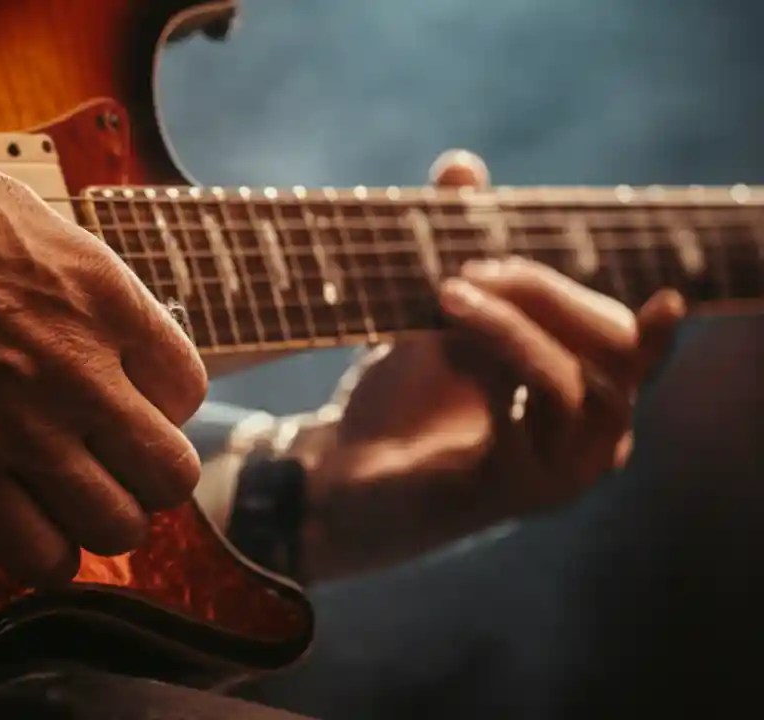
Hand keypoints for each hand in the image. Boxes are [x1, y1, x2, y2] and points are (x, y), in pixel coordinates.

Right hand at [0, 52, 206, 585]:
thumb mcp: (33, 224)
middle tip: (106, 466)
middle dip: (143, 478)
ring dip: (98, 522)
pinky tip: (25, 530)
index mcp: (106, 297)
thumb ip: (81, 292)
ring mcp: (20, 424)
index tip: (122, 407)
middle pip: (168, 474)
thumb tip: (103, 333)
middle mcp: (80, 368)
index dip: (156, 407)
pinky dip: (42, 555)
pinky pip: (35, 554)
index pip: (187, 390)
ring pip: (117, 527)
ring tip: (65, 503)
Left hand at [287, 150, 685, 575]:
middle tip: (471, 264)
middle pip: (608, 350)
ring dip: (512, 327)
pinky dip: (489, 373)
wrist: (343, 474)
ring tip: (448, 295)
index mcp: (586, 394)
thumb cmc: (400, 397)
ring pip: (569, 384)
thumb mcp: (433, 317)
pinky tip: (444, 346)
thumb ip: (456, 243)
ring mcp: (561, 474)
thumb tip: (461, 164)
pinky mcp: (518, 494)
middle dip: (543, 293)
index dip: (659, 330)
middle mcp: (591, 440)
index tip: (672, 296)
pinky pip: (525, 422)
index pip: (633, 351)